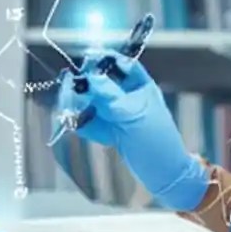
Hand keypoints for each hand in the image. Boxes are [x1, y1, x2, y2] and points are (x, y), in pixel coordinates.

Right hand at [54, 49, 208, 209]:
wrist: (163, 173)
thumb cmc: (156, 141)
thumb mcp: (133, 116)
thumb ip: (111, 96)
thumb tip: (91, 77)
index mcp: (141, 87)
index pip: (122, 65)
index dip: (105, 60)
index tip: (87, 58)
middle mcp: (127, 97)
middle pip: (100, 82)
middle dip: (84, 84)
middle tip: (69, 87)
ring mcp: (117, 114)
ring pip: (91, 102)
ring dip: (77, 103)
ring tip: (67, 107)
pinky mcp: (109, 131)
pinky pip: (89, 122)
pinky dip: (80, 122)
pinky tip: (71, 122)